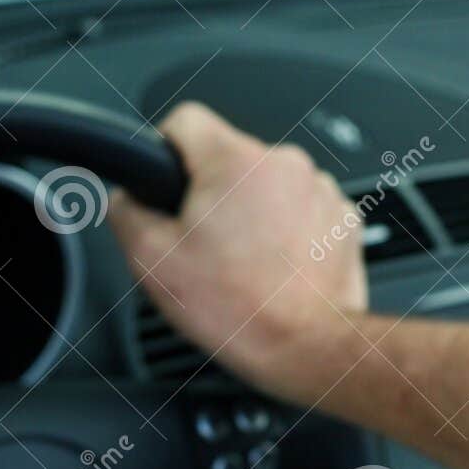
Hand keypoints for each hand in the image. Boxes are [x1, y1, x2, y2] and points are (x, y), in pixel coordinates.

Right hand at [109, 102, 366, 401]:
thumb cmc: (241, 309)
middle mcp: (286, 165)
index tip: (166, 185)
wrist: (307, 347)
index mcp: (236, 161)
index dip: (165, 152)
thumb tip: (125, 197)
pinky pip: (301, 211)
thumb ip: (126, 211)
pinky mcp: (343, 219)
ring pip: (267, 187)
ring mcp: (321, 191)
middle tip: (204, 245)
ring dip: (252, 215)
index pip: (186, 121)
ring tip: (244, 264)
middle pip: (229, 159)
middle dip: (211, 195)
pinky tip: (275, 268)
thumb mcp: (151, 260)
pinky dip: (287, 233)